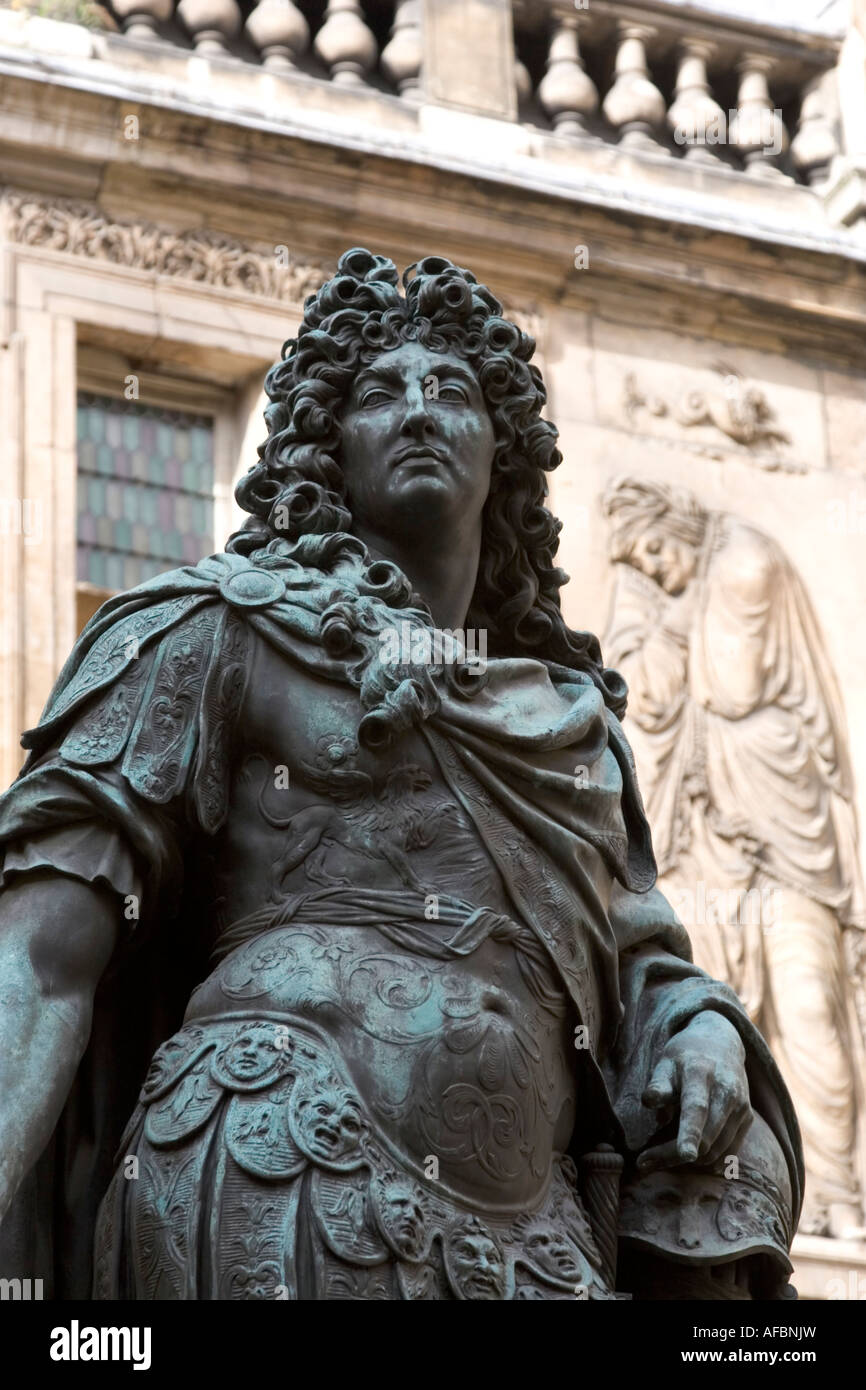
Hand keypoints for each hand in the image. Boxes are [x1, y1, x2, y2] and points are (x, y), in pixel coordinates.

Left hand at [637, 1012, 751, 1172]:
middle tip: (643, 1162)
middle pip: (705, 1137)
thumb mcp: (666, 1061)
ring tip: (658, 1157)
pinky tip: (684, 1154)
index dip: (690, 1132)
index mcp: (701, 1073)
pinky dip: (705, 1159)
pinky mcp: (747, 1119)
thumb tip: (649, 1102)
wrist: (722, 1043)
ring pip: (715, 1150)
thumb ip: (658, 1083)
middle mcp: (727, 1091)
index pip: (697, 1106)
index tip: (685, 1155)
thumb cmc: (686, 1055)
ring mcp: (741, 1107)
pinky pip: (726, 1152)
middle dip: (673, 1156)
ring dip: (686, 1162)